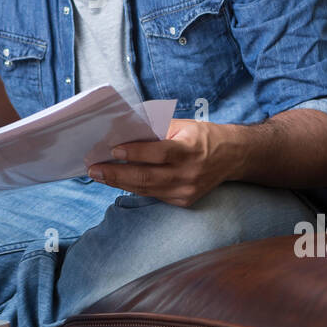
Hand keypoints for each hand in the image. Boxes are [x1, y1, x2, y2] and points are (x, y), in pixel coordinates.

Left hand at [86, 119, 238, 207]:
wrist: (232, 157)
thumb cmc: (201, 136)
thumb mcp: (182, 125)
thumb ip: (155, 127)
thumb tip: (123, 128)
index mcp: (189, 150)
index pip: (159, 153)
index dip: (135, 153)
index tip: (113, 150)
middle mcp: (189, 174)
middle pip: (147, 177)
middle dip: (116, 174)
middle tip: (94, 169)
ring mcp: (186, 191)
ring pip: (146, 189)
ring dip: (119, 183)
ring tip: (99, 176)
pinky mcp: (184, 201)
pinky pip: (153, 195)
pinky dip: (134, 188)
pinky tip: (118, 181)